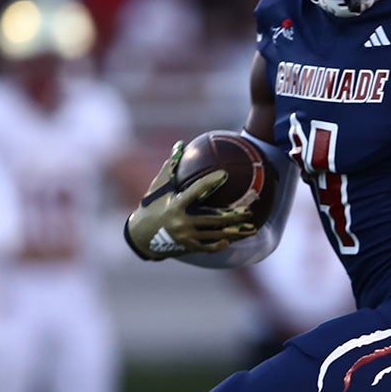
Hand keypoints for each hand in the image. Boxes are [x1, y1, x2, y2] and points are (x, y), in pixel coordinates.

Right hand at [125, 141, 257, 260]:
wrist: (139, 236)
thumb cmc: (151, 206)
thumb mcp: (158, 187)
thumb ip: (170, 167)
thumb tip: (180, 144)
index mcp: (175, 205)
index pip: (195, 191)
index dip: (209, 182)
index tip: (224, 174)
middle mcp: (181, 222)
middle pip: (212, 219)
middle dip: (233, 216)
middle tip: (250, 209)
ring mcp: (185, 236)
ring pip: (214, 234)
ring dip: (234, 231)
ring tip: (251, 227)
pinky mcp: (187, 247)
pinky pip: (207, 248)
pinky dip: (219, 245)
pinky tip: (229, 240)